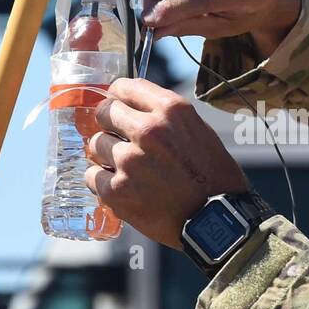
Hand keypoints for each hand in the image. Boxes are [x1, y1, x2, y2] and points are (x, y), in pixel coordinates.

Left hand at [83, 77, 250, 248]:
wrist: (216, 221)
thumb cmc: (213, 177)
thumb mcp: (200, 132)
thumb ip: (166, 116)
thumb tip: (133, 108)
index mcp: (171, 110)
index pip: (125, 87)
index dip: (118, 96)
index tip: (117, 105)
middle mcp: (148, 130)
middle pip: (104, 112)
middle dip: (110, 124)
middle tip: (119, 138)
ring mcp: (129, 161)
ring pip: (95, 144)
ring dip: (106, 154)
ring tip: (126, 168)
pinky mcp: (117, 191)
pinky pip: (92, 176)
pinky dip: (102, 181)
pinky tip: (120, 187)